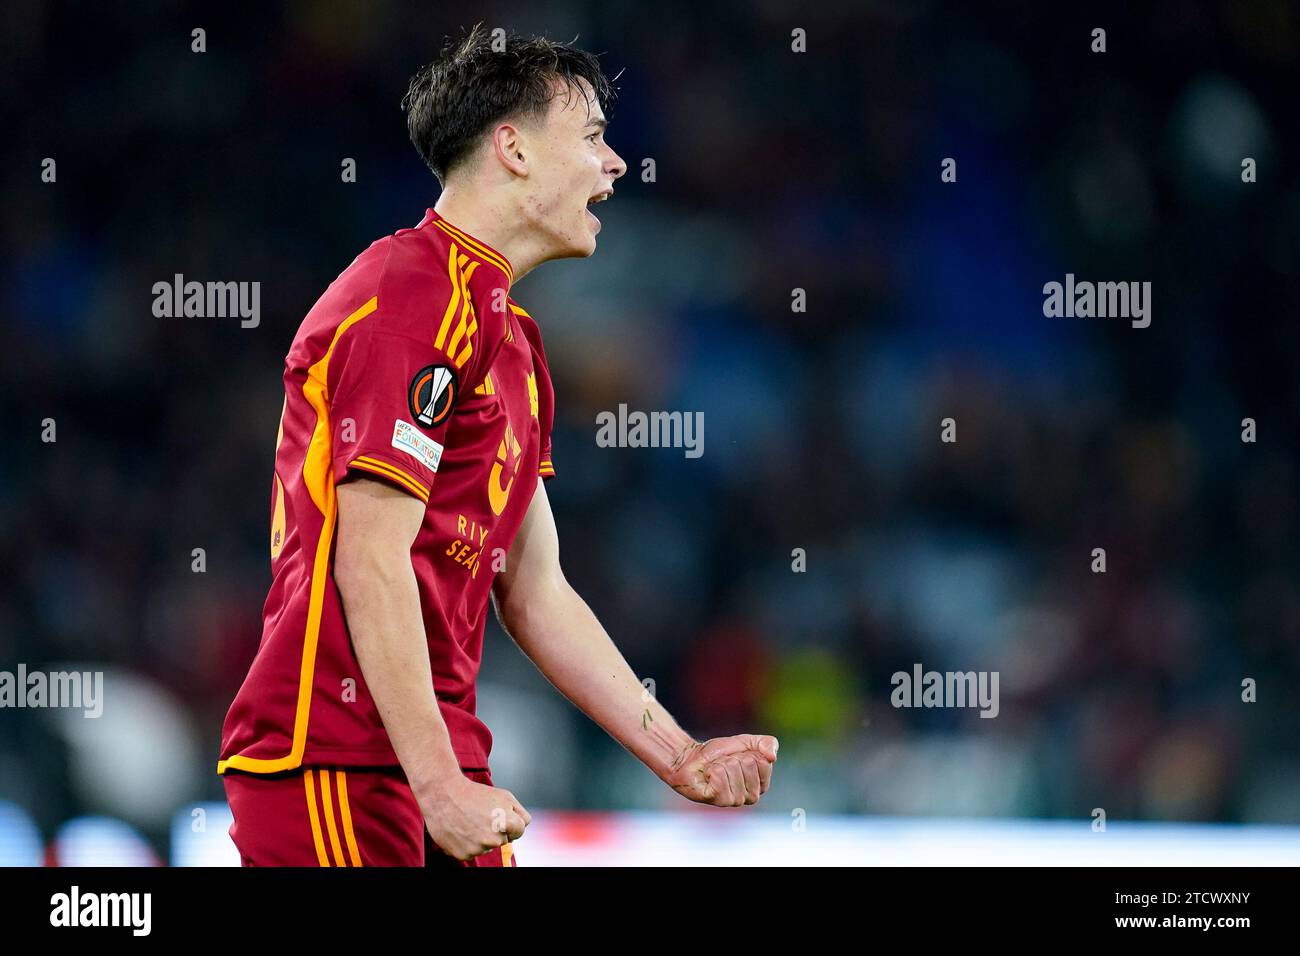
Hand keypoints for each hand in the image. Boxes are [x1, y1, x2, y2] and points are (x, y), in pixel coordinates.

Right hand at [420, 775, 530, 860]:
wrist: (443, 794)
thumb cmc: (474, 794)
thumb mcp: (504, 795)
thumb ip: (520, 812)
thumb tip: (523, 827)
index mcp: (505, 823)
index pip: (520, 831)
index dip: (512, 822)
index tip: (501, 816)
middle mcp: (493, 839)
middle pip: (504, 840)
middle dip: (497, 830)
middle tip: (482, 816)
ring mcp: (478, 848)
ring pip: (487, 847)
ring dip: (482, 838)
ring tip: (470, 821)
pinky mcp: (463, 855)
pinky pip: (473, 852)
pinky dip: (468, 843)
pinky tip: (462, 829)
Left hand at [663, 734, 777, 806]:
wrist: (692, 758)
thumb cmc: (719, 753)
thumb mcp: (746, 742)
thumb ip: (766, 743)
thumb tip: (773, 757)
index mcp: (761, 785)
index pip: (764, 762)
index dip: (749, 753)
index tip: (738, 756)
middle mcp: (751, 797)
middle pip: (749, 764)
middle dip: (734, 757)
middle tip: (724, 762)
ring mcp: (735, 801)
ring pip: (733, 769)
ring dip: (721, 763)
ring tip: (715, 769)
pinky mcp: (718, 800)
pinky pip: (720, 778)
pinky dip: (712, 770)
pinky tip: (708, 775)